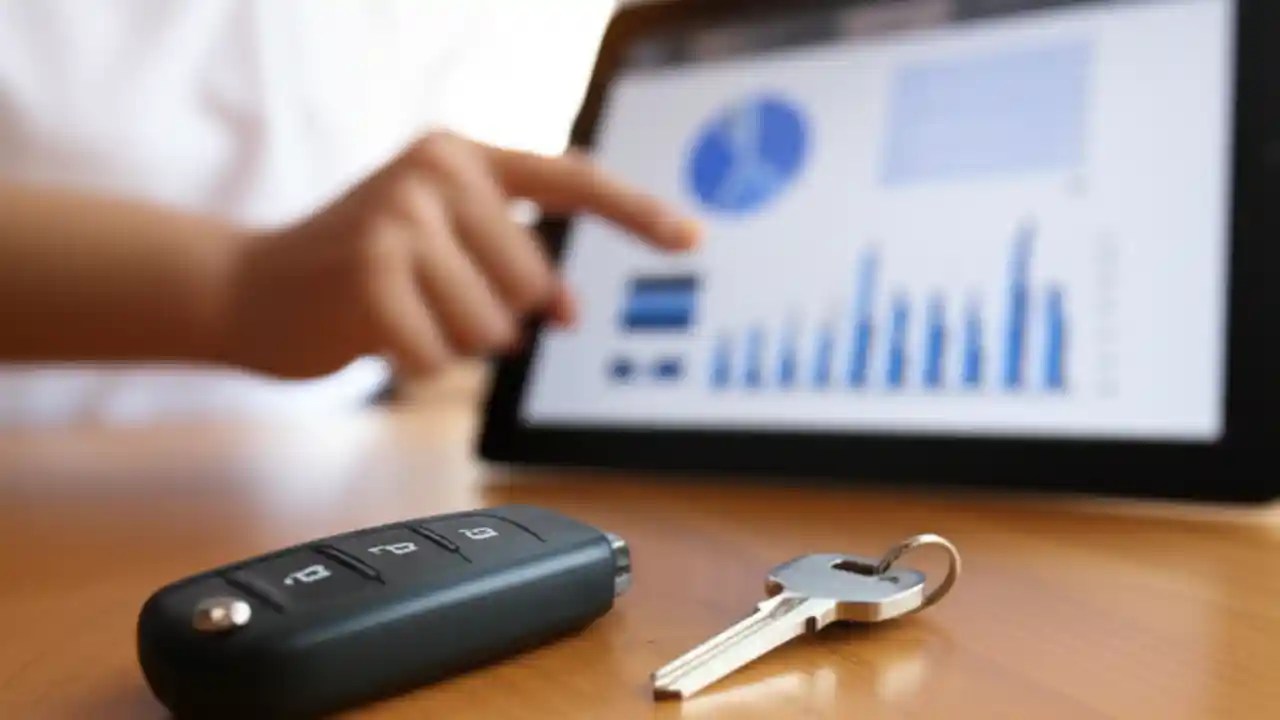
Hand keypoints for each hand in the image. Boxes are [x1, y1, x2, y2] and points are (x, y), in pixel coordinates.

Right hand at [220, 131, 699, 378]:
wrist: (249, 287)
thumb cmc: (356, 269)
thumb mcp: (436, 243)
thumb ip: (507, 259)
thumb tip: (571, 308)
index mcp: (460, 156)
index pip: (570, 181)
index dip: (637, 214)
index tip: (692, 238)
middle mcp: (435, 172)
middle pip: (534, 285)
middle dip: (493, 315)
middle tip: (430, 301)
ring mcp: (400, 217)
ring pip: (492, 329)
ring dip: (453, 342)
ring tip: (402, 314)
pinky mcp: (370, 274)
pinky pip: (440, 359)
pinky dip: (415, 367)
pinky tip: (377, 337)